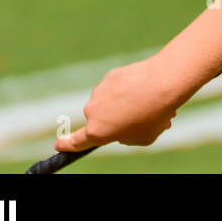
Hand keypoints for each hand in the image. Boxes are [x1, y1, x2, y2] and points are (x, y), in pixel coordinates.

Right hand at [55, 57, 180, 151]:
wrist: (163, 83)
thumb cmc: (155, 115)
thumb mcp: (143, 138)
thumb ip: (126, 136)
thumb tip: (123, 127)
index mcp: (97, 131)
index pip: (76, 142)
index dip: (67, 144)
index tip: (58, 144)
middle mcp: (93, 111)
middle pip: (102, 119)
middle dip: (117, 120)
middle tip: (140, 117)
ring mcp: (99, 92)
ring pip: (110, 102)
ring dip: (124, 103)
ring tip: (148, 101)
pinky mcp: (110, 76)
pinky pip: (118, 86)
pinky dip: (128, 88)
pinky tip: (145, 86)